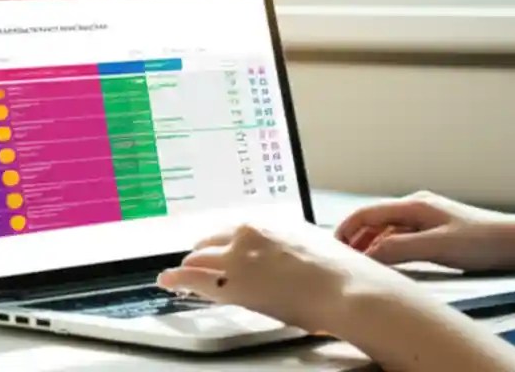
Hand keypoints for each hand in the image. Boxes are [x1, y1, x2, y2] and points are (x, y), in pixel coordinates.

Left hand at [156, 221, 421, 334]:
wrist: (345, 289)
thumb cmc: (338, 272)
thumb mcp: (309, 245)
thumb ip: (287, 246)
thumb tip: (282, 254)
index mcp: (268, 224)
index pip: (230, 231)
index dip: (219, 243)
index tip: (213, 249)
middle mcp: (248, 234)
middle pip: (209, 242)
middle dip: (201, 255)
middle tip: (195, 264)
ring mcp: (238, 258)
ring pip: (198, 259)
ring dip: (188, 268)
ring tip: (177, 277)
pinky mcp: (233, 284)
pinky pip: (193, 278)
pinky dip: (177, 280)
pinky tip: (168, 282)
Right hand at [334, 191, 514, 271]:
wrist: (514, 241)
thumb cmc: (480, 241)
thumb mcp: (436, 246)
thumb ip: (400, 247)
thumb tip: (368, 252)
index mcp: (413, 206)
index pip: (367, 213)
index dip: (346, 228)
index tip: (332, 247)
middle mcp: (417, 206)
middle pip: (375, 219)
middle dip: (355, 236)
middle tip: (342, 258)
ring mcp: (427, 217)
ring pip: (388, 228)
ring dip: (371, 243)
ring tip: (360, 262)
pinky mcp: (437, 229)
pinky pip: (403, 235)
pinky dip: (389, 246)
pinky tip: (389, 260)